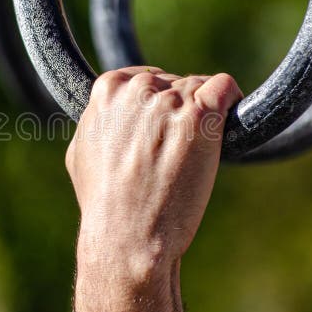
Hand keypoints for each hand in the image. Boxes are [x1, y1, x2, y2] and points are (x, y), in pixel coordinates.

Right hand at [67, 67, 241, 311]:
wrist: (127, 235)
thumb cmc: (103, 202)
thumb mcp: (80, 153)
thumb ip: (96, 122)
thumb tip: (106, 115)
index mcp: (107, 91)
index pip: (142, 77)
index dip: (154, 100)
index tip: (160, 123)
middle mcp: (138, 90)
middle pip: (171, 82)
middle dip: (177, 106)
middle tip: (175, 145)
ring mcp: (170, 103)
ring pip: (198, 87)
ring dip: (202, 111)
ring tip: (194, 149)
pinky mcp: (200, 118)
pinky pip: (224, 87)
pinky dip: (230, 96)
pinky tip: (229, 113)